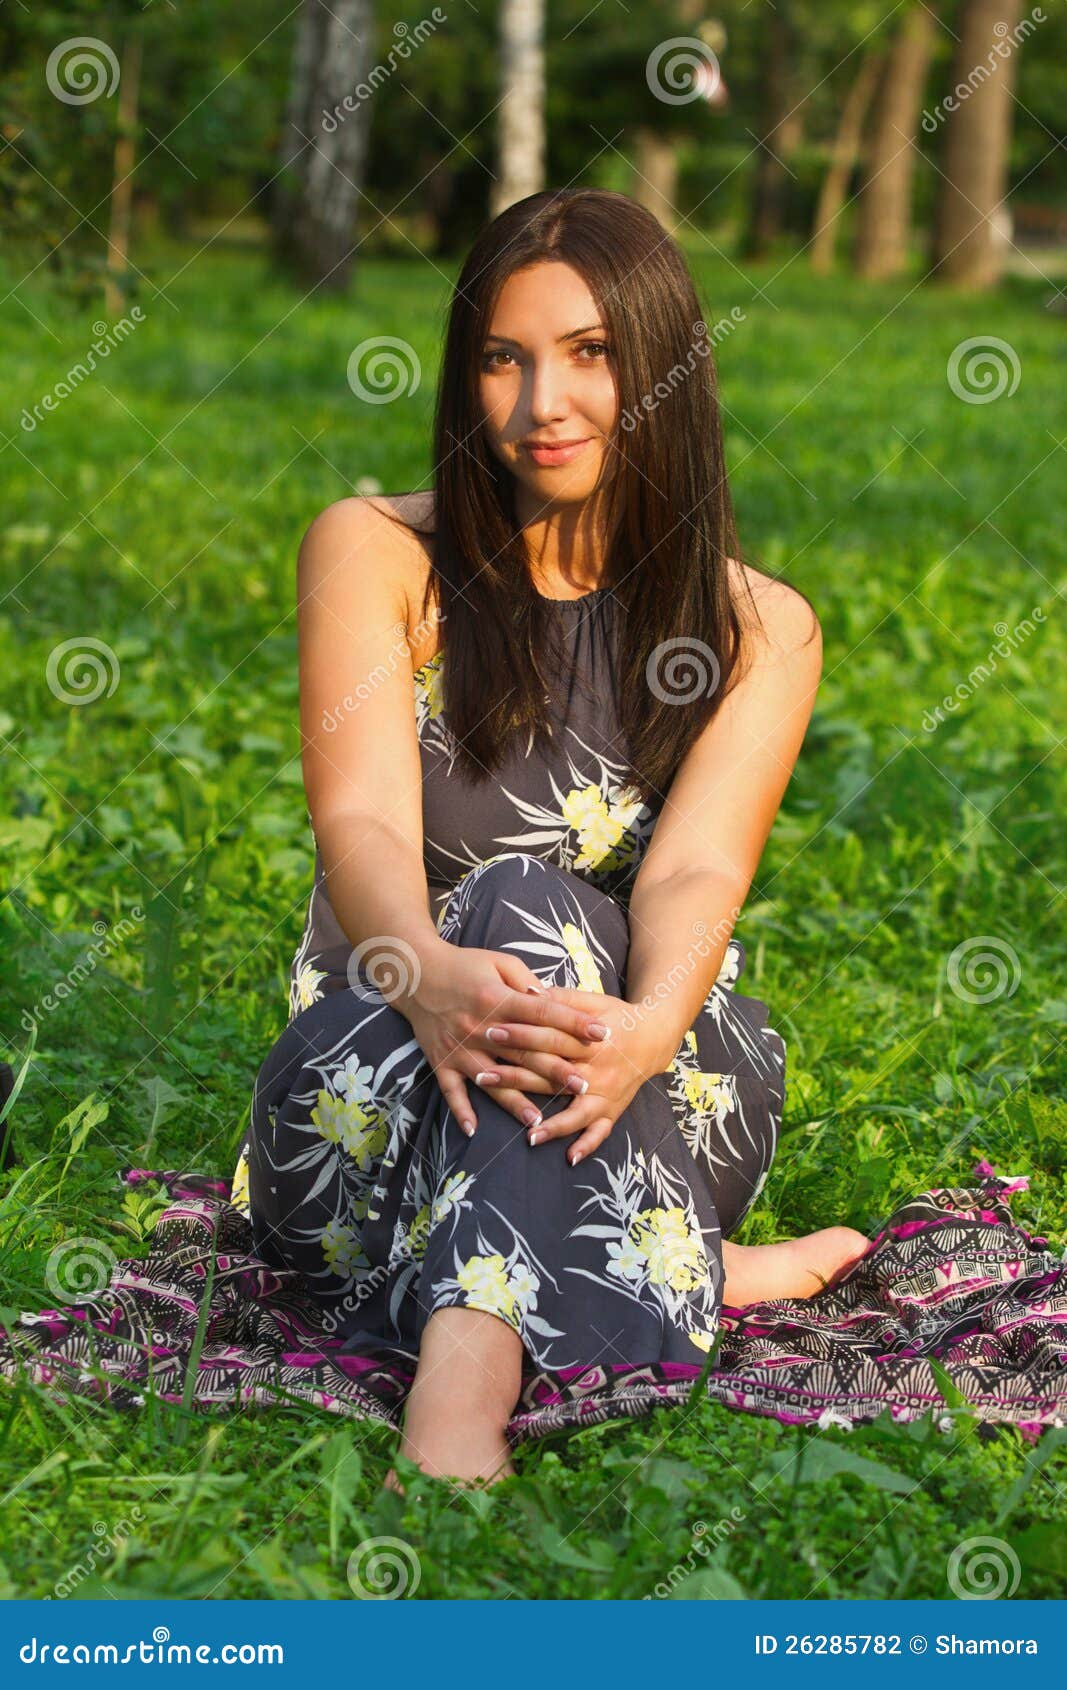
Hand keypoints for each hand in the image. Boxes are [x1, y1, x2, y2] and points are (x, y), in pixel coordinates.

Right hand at [400, 940, 610, 1135]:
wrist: (414, 972)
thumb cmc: (464, 964)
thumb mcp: (500, 961)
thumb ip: (528, 982)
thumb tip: (555, 1002)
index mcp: (496, 998)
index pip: (542, 1013)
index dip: (573, 1024)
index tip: (601, 1034)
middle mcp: (479, 1026)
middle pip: (523, 1052)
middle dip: (555, 1070)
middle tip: (583, 1086)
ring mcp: (459, 1047)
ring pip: (492, 1079)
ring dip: (514, 1101)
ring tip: (538, 1120)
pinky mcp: (440, 1060)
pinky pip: (450, 1089)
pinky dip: (460, 1110)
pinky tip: (473, 1130)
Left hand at [475, 986, 667, 1165]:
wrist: (654, 1037)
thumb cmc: (617, 1016)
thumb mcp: (593, 1001)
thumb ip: (560, 998)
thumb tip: (526, 992)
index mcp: (591, 1041)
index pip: (550, 1038)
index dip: (520, 1035)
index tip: (490, 1032)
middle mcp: (598, 1071)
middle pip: (552, 1077)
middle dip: (517, 1078)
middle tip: (485, 1077)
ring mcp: (606, 1094)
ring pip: (576, 1113)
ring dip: (553, 1126)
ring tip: (529, 1135)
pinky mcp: (613, 1109)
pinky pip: (601, 1132)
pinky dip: (588, 1145)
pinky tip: (569, 1157)